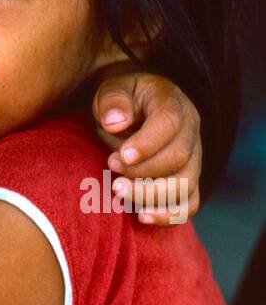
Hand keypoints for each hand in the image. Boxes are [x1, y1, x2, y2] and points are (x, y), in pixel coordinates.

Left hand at [92, 67, 201, 223]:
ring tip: (118, 192)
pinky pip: (189, 204)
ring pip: (185, 185)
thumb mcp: (112, 88)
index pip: (169, 124)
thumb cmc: (121, 98)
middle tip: (110, 170)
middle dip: (142, 172)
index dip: (146, 144)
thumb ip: (113, 100)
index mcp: (172, 103)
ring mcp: (194, 158)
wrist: (133, 108)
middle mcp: (190, 131)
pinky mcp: (188, 180)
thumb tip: (115, 123)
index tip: (120, 157)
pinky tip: (142, 217)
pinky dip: (168, 215)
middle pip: (178, 158)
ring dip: (150, 195)